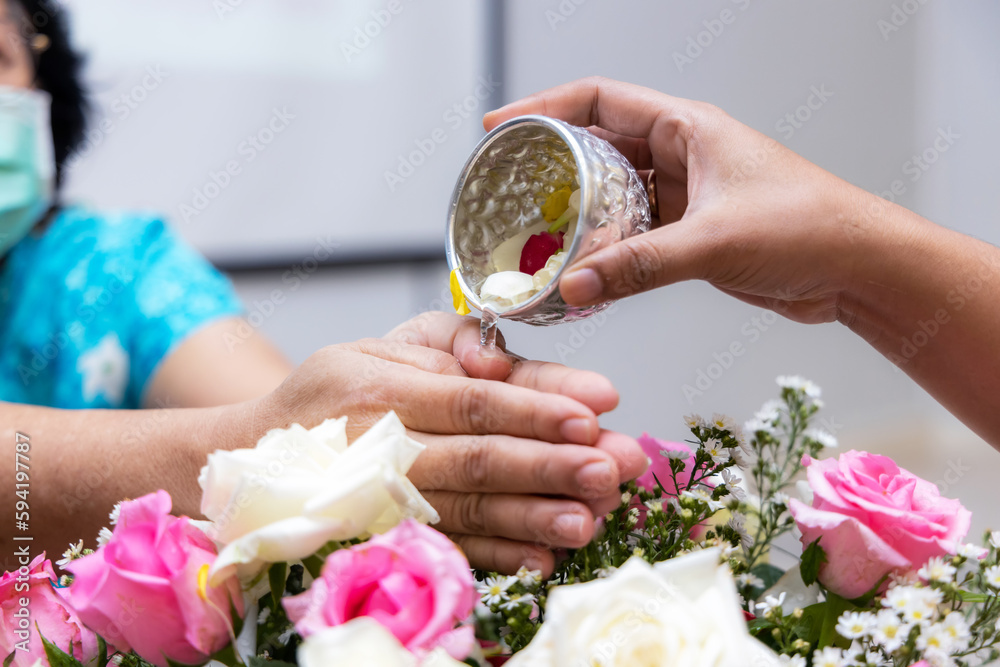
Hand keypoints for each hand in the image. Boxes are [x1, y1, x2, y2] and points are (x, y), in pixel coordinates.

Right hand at [245, 311, 645, 574]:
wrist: (258, 456)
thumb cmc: (340, 391)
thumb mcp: (388, 342)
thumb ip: (453, 341)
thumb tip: (500, 359)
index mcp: (378, 386)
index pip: (467, 398)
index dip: (532, 407)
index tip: (592, 413)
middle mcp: (376, 446)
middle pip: (474, 458)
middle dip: (548, 465)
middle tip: (610, 468)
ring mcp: (379, 500)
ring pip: (466, 509)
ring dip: (532, 516)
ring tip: (590, 517)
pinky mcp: (385, 537)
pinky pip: (446, 547)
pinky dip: (497, 554)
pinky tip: (544, 556)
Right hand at [484, 77, 873, 324]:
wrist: (857, 267)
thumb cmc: (808, 227)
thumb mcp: (714, 240)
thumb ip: (640, 266)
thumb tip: (576, 286)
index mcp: (685, 127)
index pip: (598, 100)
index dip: (543, 107)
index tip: (500, 126)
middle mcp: (680, 154)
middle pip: (597, 148)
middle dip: (551, 168)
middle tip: (509, 192)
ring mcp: (684, 195)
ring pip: (612, 197)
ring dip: (578, 217)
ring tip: (535, 238)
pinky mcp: (690, 233)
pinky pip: (632, 236)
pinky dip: (604, 251)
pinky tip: (581, 271)